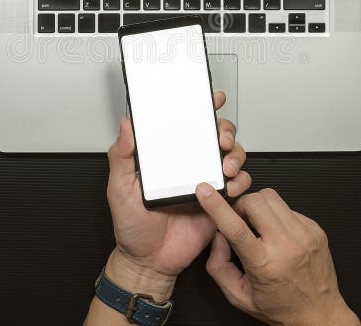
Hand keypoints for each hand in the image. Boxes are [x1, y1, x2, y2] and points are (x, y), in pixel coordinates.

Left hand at [104, 91, 250, 300]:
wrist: (148, 262)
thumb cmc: (132, 227)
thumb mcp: (119, 188)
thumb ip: (121, 156)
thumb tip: (126, 126)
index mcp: (168, 159)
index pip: (186, 127)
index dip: (200, 110)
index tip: (209, 99)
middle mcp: (189, 167)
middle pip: (216, 137)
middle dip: (225, 130)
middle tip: (220, 139)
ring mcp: (205, 184)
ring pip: (232, 157)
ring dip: (235, 155)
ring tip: (226, 166)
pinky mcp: (218, 203)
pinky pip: (239, 187)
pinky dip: (241, 183)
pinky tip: (230, 187)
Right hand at [196, 185, 358, 325]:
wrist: (319, 314)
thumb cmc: (282, 307)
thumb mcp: (239, 296)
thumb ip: (219, 266)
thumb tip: (216, 237)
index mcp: (265, 265)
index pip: (236, 227)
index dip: (217, 205)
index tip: (205, 192)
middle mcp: (287, 247)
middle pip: (255, 202)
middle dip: (240, 205)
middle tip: (240, 218)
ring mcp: (304, 235)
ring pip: (272, 197)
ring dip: (258, 205)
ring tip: (259, 224)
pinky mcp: (315, 229)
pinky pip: (288, 207)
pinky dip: (276, 214)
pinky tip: (277, 232)